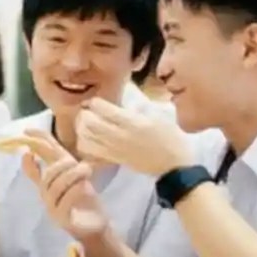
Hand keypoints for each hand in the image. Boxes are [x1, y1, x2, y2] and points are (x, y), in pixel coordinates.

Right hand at [21, 130, 109, 240]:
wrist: (96, 225)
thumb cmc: (83, 199)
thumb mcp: (72, 176)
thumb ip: (58, 161)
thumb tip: (42, 143)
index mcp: (47, 185)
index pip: (32, 169)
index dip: (28, 155)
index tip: (27, 140)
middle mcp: (46, 196)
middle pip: (47, 176)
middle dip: (62, 165)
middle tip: (79, 163)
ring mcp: (53, 209)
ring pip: (55, 188)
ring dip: (72, 175)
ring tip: (86, 171)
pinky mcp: (63, 221)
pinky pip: (65, 203)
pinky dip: (75, 191)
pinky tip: (85, 187)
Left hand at [75, 98, 192, 176]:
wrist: (174, 166)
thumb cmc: (170, 137)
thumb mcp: (159, 114)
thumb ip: (139, 103)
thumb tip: (126, 91)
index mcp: (131, 122)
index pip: (101, 108)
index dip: (95, 102)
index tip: (97, 101)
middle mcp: (119, 135)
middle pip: (88, 123)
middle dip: (84, 114)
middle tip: (88, 112)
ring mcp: (114, 150)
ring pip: (86, 139)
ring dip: (82, 130)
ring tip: (87, 126)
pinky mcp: (113, 161)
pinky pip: (90, 154)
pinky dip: (86, 146)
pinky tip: (90, 140)